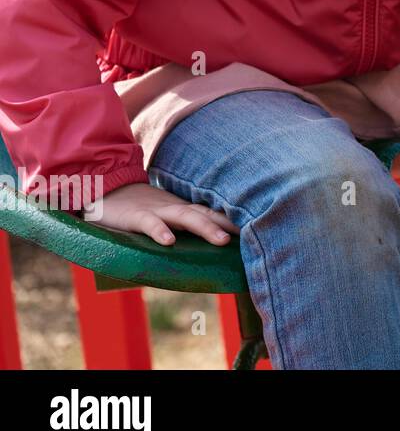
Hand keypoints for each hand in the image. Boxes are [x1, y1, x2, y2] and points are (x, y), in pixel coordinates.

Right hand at [87, 183, 239, 246]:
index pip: (215, 213)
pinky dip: (159, 231)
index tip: (264, 227)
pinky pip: (149, 223)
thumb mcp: (168, 214)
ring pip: (185, 217)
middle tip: (254, 235)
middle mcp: (176, 207)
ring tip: (221, 241)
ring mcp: (157, 210)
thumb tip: (215, 239)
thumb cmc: (140, 207)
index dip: (237, 220)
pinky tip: (168, 242)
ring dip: (204, 228)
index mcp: (185, 208)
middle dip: (230, 224)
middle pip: (208, 214)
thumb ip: (187, 223)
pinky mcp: (135, 216)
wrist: (104, 188)